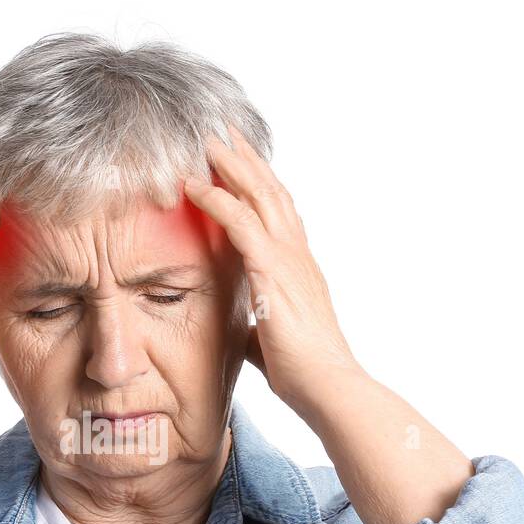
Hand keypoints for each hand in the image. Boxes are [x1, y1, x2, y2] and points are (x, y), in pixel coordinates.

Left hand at [183, 124, 363, 423]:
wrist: (330, 390)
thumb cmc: (306, 377)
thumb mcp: (272, 344)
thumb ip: (258, 328)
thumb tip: (246, 332)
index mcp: (300, 271)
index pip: (280, 215)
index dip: (261, 186)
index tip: (241, 163)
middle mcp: (298, 258)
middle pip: (272, 193)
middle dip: (246, 161)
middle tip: (223, 132)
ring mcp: (290, 262)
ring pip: (260, 197)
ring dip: (231, 166)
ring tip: (206, 141)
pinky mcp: (274, 275)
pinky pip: (241, 225)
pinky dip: (217, 200)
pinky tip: (193, 187)